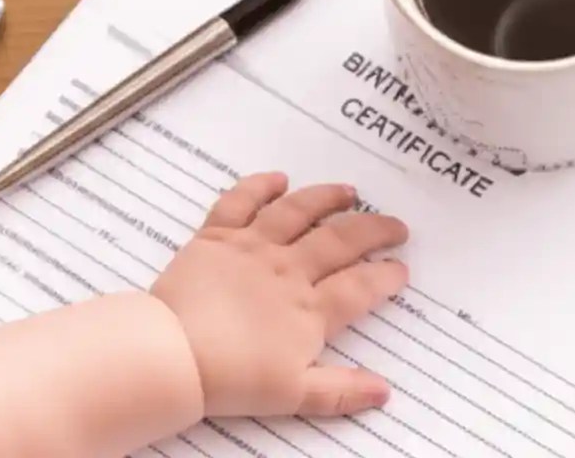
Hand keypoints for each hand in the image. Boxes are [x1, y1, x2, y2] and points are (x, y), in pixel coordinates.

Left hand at [151, 172, 408, 417]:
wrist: (173, 355)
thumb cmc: (233, 379)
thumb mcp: (294, 395)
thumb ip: (341, 391)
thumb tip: (383, 390)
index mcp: (311, 309)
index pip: (361, 286)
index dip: (385, 276)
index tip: (401, 269)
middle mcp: (289, 269)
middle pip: (341, 240)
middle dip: (374, 230)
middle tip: (396, 225)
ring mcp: (253, 247)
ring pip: (298, 211)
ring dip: (327, 197)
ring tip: (349, 191)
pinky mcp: (218, 235)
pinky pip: (240, 201)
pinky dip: (260, 185)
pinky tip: (278, 178)